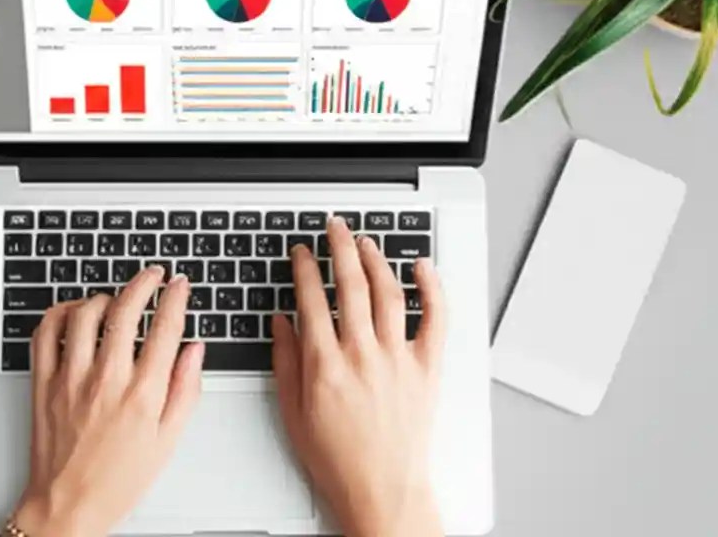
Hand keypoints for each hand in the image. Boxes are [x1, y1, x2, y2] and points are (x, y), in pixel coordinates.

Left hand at [13, 266, 203, 536]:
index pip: (165, 327)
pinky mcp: (43, 383)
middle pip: (126, 309)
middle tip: (153, 275)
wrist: (67, 506)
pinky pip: (46, 332)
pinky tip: (75, 314)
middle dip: (144, 282)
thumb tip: (194, 350)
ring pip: (86, 313)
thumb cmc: (117, 482)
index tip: (179, 285)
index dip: (175, 297)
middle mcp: (106, 380)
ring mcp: (70, 378)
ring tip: (115, 299)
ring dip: (104, 296)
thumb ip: (185, 390)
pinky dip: (61, 313)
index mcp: (142, 394)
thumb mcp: (167, 441)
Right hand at [272, 217, 446, 536]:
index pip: (311, 299)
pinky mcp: (427, 368)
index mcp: (325, 365)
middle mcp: (362, 355)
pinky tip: (422, 267)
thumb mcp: (292, 411)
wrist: (381, 489)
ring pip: (388, 293)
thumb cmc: (337, 458)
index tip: (300, 252)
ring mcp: (398, 359)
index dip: (303, 268)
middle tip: (333, 228)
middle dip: (338, 248)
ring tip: (365, 242)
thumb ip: (285, 361)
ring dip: (375, 260)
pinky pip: (435, 319)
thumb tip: (282, 322)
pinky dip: (432, 288)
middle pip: (350, 284)